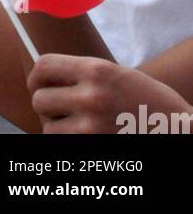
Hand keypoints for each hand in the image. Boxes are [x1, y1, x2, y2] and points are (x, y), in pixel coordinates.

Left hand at [28, 54, 191, 133]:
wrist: (179, 129)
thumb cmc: (147, 101)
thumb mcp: (115, 74)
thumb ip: (82, 74)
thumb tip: (46, 76)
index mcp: (95, 70)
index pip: (44, 66)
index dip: (36, 76)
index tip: (37, 83)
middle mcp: (90, 96)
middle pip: (40, 99)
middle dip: (45, 104)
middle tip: (56, 107)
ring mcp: (92, 126)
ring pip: (48, 128)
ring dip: (55, 126)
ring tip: (72, 123)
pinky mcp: (95, 148)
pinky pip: (63, 145)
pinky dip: (66, 141)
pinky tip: (81, 135)